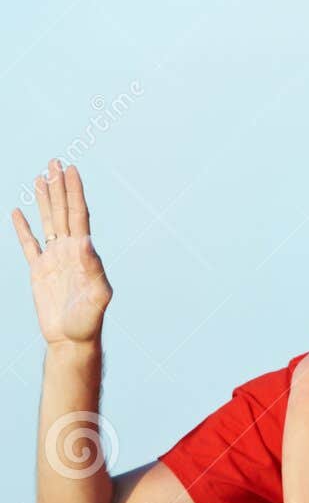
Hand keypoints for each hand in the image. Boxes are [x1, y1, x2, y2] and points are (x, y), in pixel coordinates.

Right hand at [12, 161, 111, 344]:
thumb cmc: (89, 321)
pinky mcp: (39, 271)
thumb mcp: (97, 296)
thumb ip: (94, 269)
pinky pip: (29, 244)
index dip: (74, 192)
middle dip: (59, 187)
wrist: (72, 340)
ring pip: (48, 222)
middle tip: (55, 161)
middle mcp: (69, 251)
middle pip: (63, 211)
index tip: (71, 170)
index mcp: (83, 253)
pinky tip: (18, 212)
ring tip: (41, 177)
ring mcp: (54, 259)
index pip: (78, 215)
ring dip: (45, 200)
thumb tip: (85, 240)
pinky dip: (23, 227)